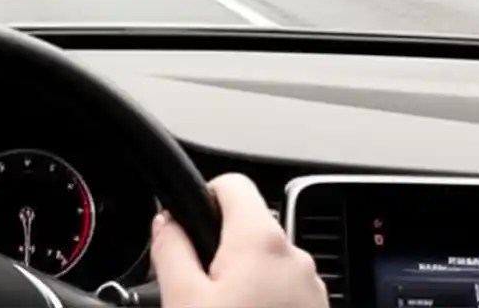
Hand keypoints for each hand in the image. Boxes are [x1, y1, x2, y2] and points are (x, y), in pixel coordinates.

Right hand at [151, 173, 327, 307]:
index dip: (203, 196)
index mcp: (261, 240)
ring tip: (220, 307)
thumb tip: (166, 222)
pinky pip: (284, 289)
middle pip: (248, 227)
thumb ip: (171, 250)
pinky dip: (264, 297)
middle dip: (219, 246)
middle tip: (196, 285)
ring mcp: (312, 286)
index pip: (232, 183)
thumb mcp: (184, 298)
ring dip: (242, 276)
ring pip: (266, 261)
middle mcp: (295, 256)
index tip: (187, 223)